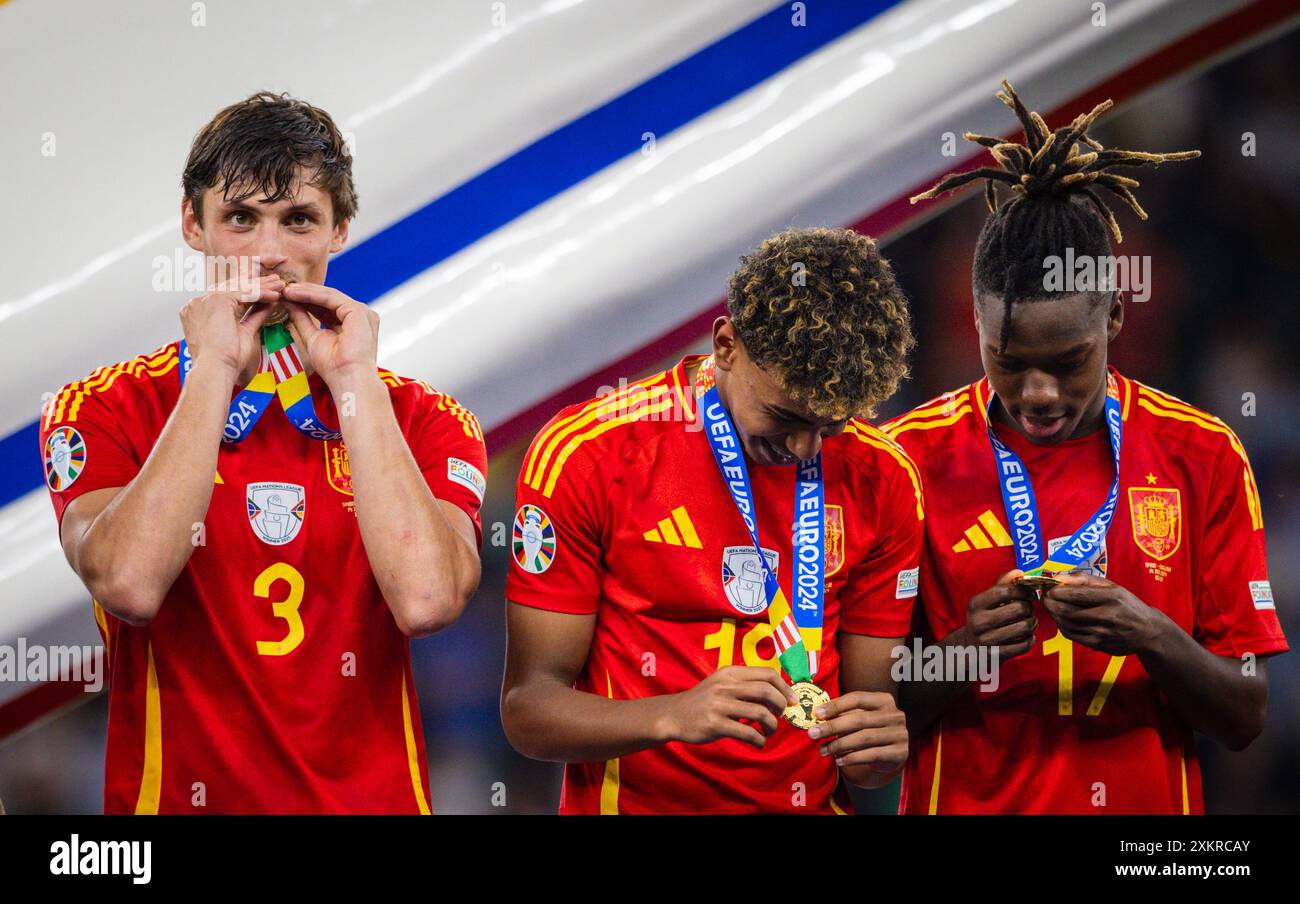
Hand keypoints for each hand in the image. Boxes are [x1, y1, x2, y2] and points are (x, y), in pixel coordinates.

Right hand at [180, 274, 282, 375]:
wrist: (216, 369)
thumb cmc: (226, 361)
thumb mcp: (243, 332)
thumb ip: (254, 316)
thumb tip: (268, 304)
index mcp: (198, 312)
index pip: (226, 295)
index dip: (247, 292)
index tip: (265, 290)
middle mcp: (198, 303)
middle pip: (232, 288)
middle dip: (256, 285)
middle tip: (275, 282)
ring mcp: (205, 300)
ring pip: (239, 288)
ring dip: (262, 287)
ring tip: (280, 286)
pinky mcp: (217, 300)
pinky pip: (244, 292)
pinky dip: (261, 293)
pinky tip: (275, 295)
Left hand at [281, 283, 378, 387]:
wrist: (347, 379)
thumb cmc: (334, 367)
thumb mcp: (312, 338)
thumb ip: (302, 319)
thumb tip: (288, 302)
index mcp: (353, 323)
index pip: (326, 306)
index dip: (305, 301)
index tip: (285, 297)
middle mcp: (360, 315)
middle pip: (328, 298)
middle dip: (304, 293)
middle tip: (282, 289)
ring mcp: (361, 312)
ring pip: (329, 295)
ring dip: (305, 291)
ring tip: (285, 290)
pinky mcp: (358, 311)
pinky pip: (330, 298)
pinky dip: (311, 294)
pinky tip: (294, 293)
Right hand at [658, 666, 796, 749]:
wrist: (673, 715)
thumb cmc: (703, 701)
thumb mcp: (721, 684)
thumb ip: (744, 684)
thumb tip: (778, 693)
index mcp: (730, 673)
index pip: (767, 673)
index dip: (785, 687)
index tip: (792, 700)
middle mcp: (725, 686)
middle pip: (766, 691)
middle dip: (780, 706)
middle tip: (780, 716)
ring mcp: (719, 705)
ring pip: (760, 713)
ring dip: (772, 725)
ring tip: (769, 731)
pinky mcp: (715, 725)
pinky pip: (748, 733)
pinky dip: (760, 740)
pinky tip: (758, 742)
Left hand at [807, 691, 907, 774]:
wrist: (891, 754)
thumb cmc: (869, 730)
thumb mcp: (860, 717)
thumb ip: (843, 714)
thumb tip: (818, 716)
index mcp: (884, 700)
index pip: (857, 698)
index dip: (836, 705)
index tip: (816, 713)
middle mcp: (895, 715)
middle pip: (859, 719)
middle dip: (832, 727)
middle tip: (813, 733)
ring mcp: (900, 734)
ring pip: (864, 738)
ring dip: (839, 745)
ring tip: (823, 750)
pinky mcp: (899, 753)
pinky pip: (872, 755)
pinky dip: (852, 758)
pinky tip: (838, 760)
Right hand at [950, 569, 1038, 660]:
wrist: (966, 650)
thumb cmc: (981, 620)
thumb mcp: (985, 602)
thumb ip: (1001, 585)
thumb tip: (1019, 572)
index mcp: (976, 604)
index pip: (1005, 590)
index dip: (1021, 590)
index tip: (1026, 593)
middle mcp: (979, 621)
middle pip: (1019, 608)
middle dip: (1029, 608)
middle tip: (1028, 609)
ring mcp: (987, 640)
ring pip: (1025, 626)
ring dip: (1032, 624)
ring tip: (1029, 623)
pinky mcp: (996, 655)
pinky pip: (1025, 645)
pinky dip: (1030, 639)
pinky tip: (1026, 637)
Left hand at [1042, 573, 1166, 655]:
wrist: (1148, 631)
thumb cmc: (1127, 604)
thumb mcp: (1112, 586)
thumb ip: (1084, 579)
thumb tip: (1057, 577)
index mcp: (1112, 597)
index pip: (1076, 594)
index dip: (1057, 591)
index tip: (1049, 588)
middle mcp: (1107, 616)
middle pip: (1067, 611)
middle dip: (1050, 603)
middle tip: (1045, 597)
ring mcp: (1102, 633)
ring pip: (1066, 624)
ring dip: (1053, 614)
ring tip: (1052, 606)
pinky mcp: (1099, 645)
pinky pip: (1071, 635)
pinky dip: (1061, 625)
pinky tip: (1062, 619)